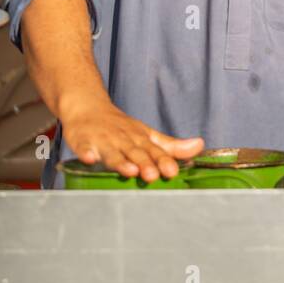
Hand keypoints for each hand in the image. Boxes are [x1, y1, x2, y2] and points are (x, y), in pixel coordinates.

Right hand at [60, 96, 202, 181]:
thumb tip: (200, 145)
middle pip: (135, 153)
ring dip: (120, 162)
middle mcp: (124, 140)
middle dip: (144, 164)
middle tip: (152, 176)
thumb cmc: (121, 127)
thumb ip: (172, 146)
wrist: (88, 107)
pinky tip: (89, 159)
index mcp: (140, 139)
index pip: (154, 151)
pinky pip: (84, 149)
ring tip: (129, 171)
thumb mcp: (147, 135)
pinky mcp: (83, 142)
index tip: (172, 171)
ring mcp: (103, 141)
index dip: (163, 161)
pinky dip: (86, 154)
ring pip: (112, 153)